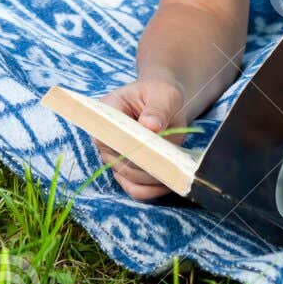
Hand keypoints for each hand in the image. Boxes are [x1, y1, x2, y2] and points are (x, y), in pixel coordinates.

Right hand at [91, 73, 191, 201]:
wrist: (164, 102)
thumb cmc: (160, 93)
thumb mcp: (164, 93)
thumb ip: (158, 108)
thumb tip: (151, 126)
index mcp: (106, 114)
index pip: (109, 135)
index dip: (130, 144)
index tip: (154, 145)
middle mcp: (105, 139)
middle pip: (122, 162)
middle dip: (149, 163)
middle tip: (173, 159)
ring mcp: (115, 158)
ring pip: (131, 179)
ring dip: (155, 178)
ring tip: (177, 168)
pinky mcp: (127, 172)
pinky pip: (136, 190)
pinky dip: (154, 190)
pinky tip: (171, 181)